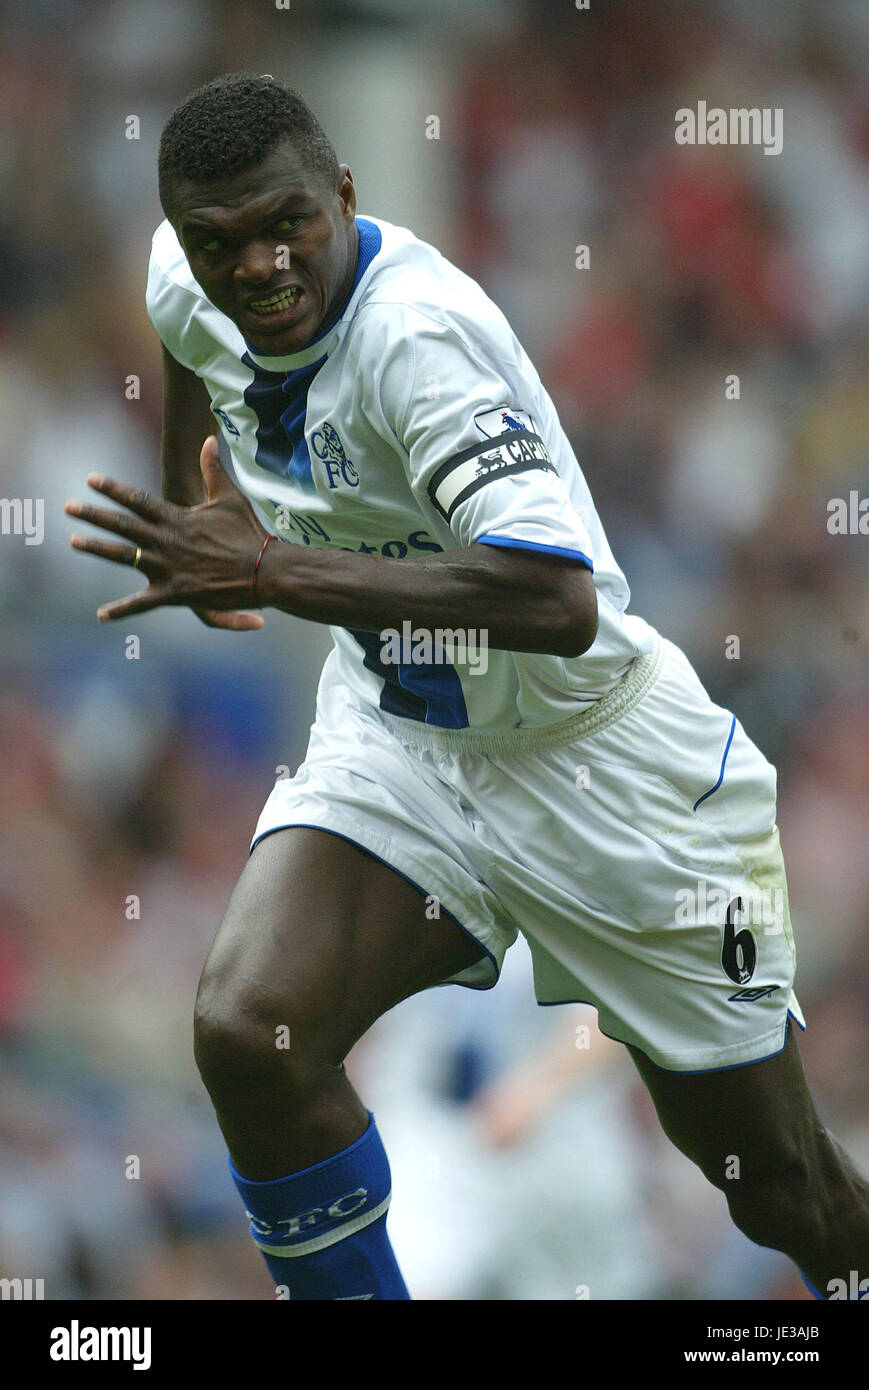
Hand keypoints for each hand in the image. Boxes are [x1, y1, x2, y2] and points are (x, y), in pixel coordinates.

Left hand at [65, 437, 267, 626]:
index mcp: (176, 518)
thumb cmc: (248, 534)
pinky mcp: (174, 594)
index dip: (112, 489)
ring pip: (124, 557)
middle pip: (122, 525)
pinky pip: (142, 603)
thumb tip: (209, 439)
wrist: (263, 571)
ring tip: (74, 541)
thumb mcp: (230, 498)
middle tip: (69, 507)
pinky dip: (121, 610)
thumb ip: (213, 470)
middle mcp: (166, 541)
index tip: (91, 480)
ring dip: (97, 548)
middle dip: (93, 515)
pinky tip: (102, 614)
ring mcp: (167, 568)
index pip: (137, 500)